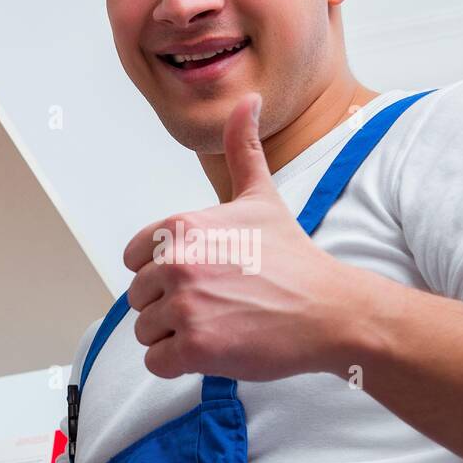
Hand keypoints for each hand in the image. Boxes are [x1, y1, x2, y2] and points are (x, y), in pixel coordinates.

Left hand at [123, 92, 355, 380]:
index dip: (163, 273)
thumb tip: (248, 100)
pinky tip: (216, 347)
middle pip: (139, 298)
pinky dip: (180, 363)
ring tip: (220, 324)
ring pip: (146, 331)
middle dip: (171, 307)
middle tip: (219, 304)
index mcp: (180, 227)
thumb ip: (242, 148)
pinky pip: (156, 362)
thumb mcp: (261, 197)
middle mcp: (175, 262)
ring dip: (176, 336)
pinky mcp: (194, 347)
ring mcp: (184, 306)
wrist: (329, 309)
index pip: (133, 260)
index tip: (203, 276)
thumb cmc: (294, 259)